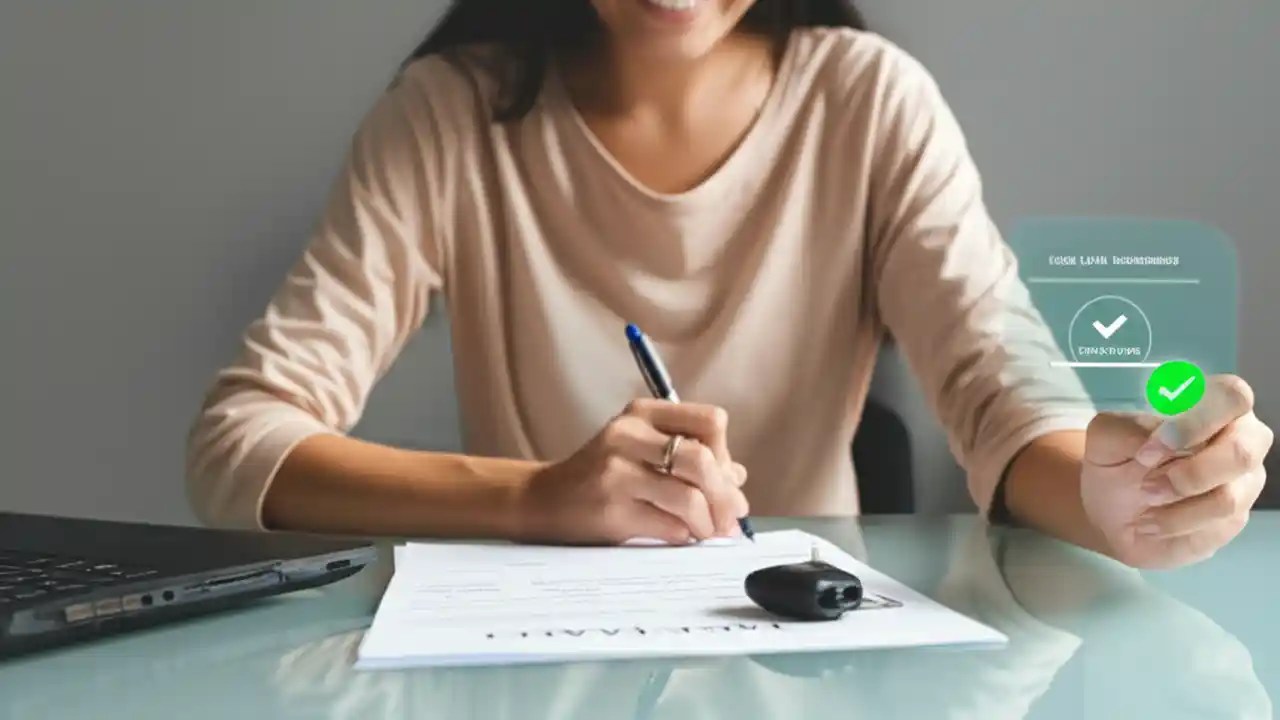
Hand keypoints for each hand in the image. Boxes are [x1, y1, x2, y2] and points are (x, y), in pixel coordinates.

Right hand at [520, 399, 748, 544]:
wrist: (544, 501)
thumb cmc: (602, 475)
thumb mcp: (642, 451)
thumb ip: (689, 457)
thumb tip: (739, 479)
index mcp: (642, 414)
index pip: (710, 422)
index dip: (726, 453)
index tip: (725, 478)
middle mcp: (628, 436)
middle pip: (703, 460)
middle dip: (725, 495)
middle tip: (731, 518)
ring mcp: (617, 472)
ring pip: (689, 497)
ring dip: (708, 522)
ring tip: (707, 532)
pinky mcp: (611, 510)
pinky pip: (669, 525)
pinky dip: (685, 535)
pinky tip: (682, 537)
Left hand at [1081, 375, 1272, 568]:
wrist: (1110, 512)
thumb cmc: (1117, 462)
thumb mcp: (1104, 439)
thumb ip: (1127, 428)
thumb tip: (1156, 436)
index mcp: (1213, 405)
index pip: (1231, 396)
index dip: (1195, 422)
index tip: (1151, 448)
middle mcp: (1241, 440)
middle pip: (1243, 452)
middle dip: (1191, 473)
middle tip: (1147, 486)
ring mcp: (1243, 482)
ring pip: (1228, 498)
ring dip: (1177, 505)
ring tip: (1144, 503)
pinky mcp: (1235, 519)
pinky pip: (1215, 528)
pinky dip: (1174, 526)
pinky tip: (1151, 523)